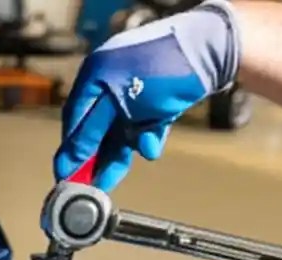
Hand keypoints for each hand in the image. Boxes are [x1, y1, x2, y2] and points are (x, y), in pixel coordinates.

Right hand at [54, 1, 240, 190]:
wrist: (214, 52)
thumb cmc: (162, 67)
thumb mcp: (119, 103)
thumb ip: (92, 131)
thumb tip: (70, 158)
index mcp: (94, 76)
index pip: (74, 121)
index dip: (70, 150)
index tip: (67, 177)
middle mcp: (111, 84)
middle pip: (95, 130)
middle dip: (93, 158)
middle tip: (88, 185)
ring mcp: (135, 94)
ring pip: (119, 132)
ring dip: (117, 154)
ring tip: (110, 179)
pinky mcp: (156, 104)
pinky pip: (144, 128)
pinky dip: (145, 140)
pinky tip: (149, 148)